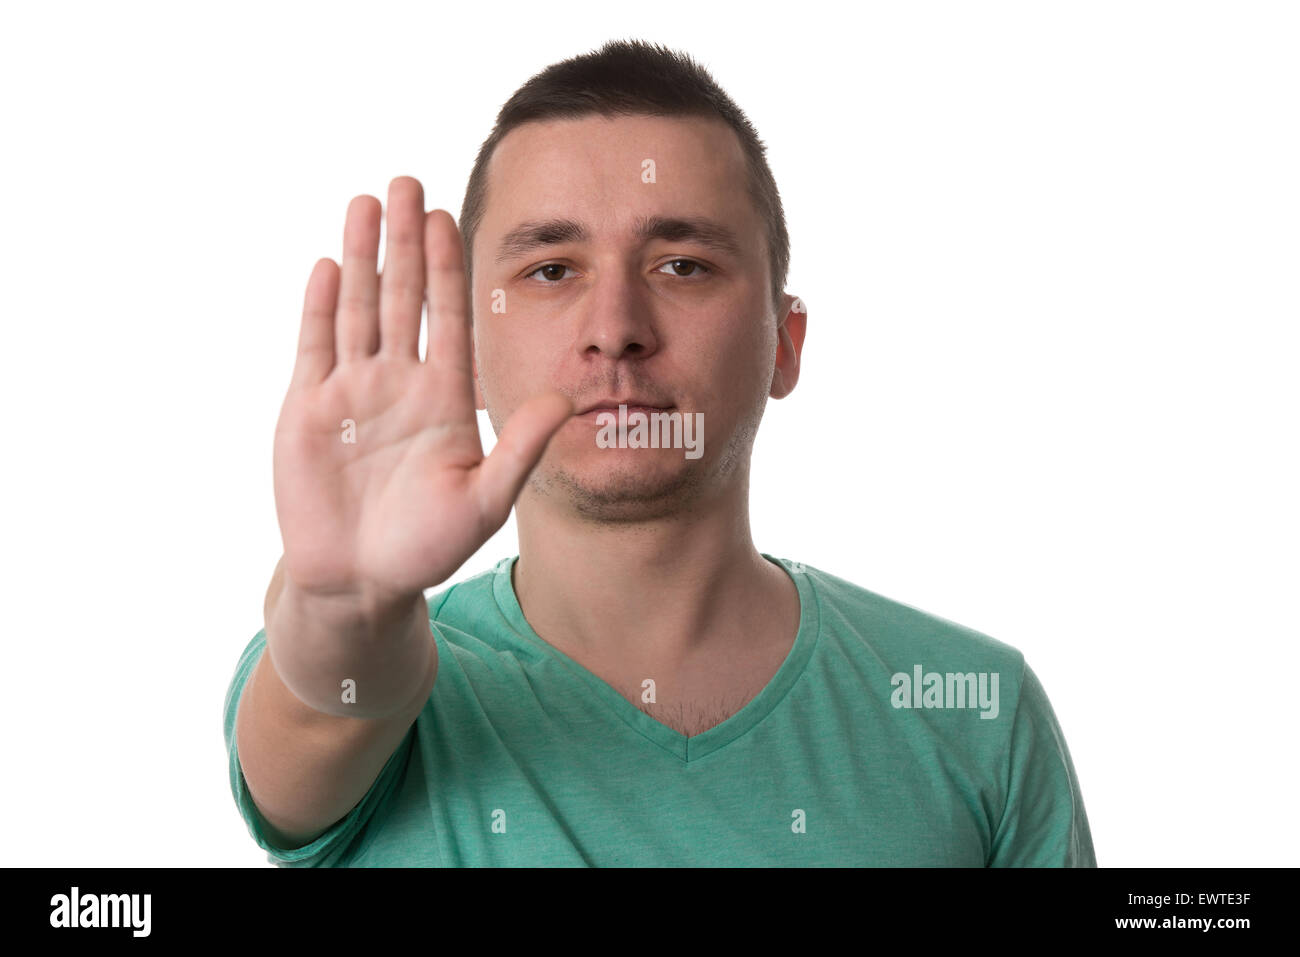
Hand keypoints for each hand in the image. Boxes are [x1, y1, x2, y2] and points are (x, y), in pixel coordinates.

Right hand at [271, 176, 570, 617]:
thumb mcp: (485, 500)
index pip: (448, 317)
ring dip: (362, 257)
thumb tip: (565, 401)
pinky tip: (328, 266)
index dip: (449, 267)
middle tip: (408, 182)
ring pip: (359, 309)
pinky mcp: (307, 410)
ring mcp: (351, 392)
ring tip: (366, 203)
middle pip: (404, 297)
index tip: (451, 216)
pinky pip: (315, 347)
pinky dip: (321, 308)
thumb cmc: (426, 547)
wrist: (360, 581)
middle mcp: (399, 383)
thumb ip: (520, 449)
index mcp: (444, 397)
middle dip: (406, 241)